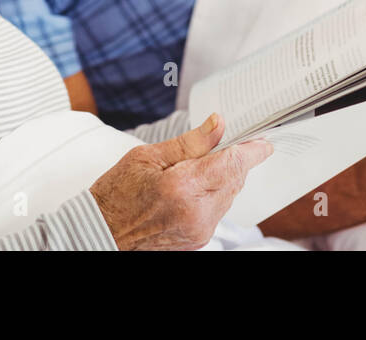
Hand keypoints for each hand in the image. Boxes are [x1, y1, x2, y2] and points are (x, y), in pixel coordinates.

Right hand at [90, 113, 272, 249]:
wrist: (102, 232)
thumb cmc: (117, 193)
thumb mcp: (147, 157)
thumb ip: (189, 142)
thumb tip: (218, 124)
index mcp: (182, 187)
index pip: (232, 164)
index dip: (252, 150)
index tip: (263, 142)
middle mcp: (196, 213)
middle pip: (234, 180)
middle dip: (234, 160)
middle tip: (224, 144)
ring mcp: (199, 230)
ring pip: (228, 196)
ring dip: (223, 178)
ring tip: (197, 168)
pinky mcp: (198, 240)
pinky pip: (218, 211)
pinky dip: (213, 195)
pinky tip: (193, 188)